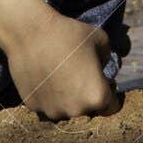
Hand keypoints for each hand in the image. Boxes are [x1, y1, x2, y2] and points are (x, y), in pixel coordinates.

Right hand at [6, 11, 122, 121]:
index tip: (103, 80)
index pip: (112, 106)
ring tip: (60, 74)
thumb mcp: (101, 39)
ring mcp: (52, 111)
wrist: (31, 32)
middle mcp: (76, 111)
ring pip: (66, 109)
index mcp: (97, 96)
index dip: (109, 92)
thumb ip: (107, 58)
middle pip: (88, 109)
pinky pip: (46, 104)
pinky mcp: (33, 107)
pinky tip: (44, 75)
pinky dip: (48, 95)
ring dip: (67, 97)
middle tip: (78, 73)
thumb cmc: (69, 33)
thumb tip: (101, 67)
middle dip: (86, 94)